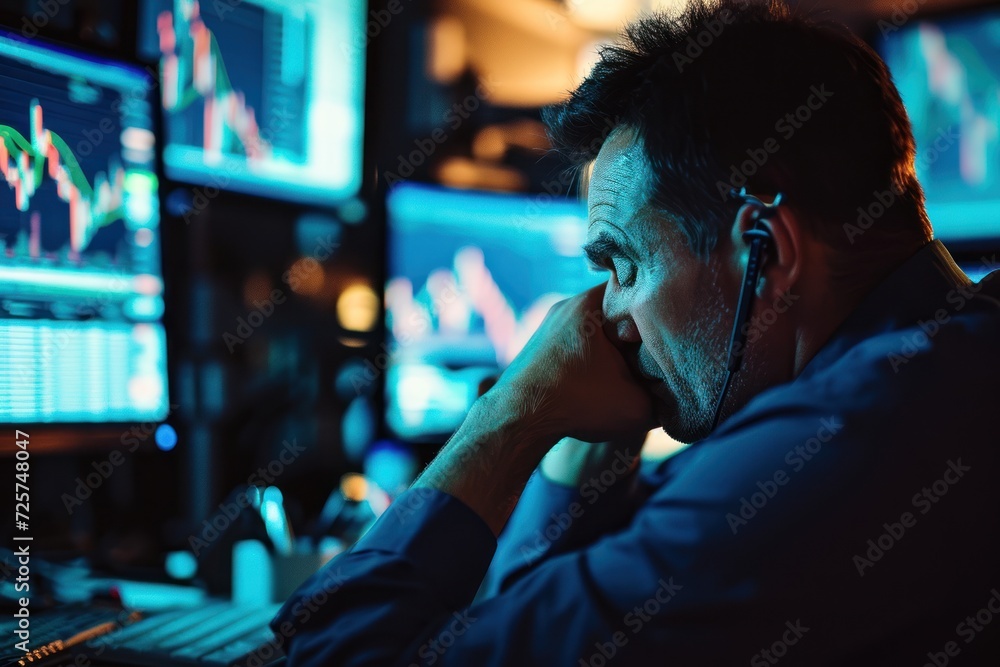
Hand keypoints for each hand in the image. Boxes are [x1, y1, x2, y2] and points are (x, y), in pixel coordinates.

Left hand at [483, 282, 657, 444]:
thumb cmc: (577, 405)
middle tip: (652, 356)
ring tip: (627, 371)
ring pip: (596, 325)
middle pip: (619, 309)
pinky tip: (598, 378)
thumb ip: (668, 395)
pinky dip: (591, 355)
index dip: (660, 312)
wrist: (517, 422)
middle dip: (637, 332)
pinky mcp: (539, 344)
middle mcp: (568, 304)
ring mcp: (550, 323)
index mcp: (592, 303)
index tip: (671, 333)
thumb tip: (681, 393)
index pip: (640, 291)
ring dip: (613, 346)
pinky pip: (576, 340)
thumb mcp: (639, 406)